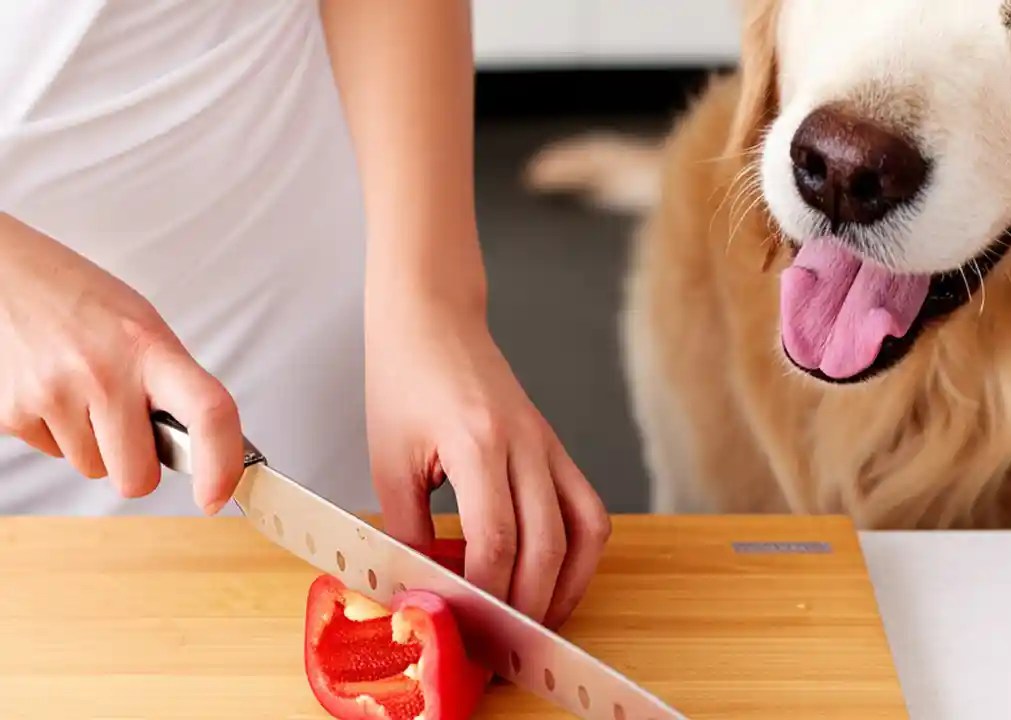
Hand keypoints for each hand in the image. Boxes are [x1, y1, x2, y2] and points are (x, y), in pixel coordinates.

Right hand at [0, 214, 244, 512]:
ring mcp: (52, 395)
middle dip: (140, 466)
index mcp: (150, 348)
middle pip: (137, 477)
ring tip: (87, 394)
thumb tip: (203, 453)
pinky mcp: (12, 413)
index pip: (208, 412)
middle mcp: (102, 374)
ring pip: (94, 471)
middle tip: (133, 427)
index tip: (218, 495)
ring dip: (98, 446)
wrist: (9, 277)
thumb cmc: (87, 304)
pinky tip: (58, 393)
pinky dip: (62, 435)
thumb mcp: (147, 331)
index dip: (222, 464)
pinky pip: (56, 456)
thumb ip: (174, 388)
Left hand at [365, 298, 610, 628]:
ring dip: (568, 584)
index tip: (467, 627)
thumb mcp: (389, 457)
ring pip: (584, 529)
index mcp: (478, 442)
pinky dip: (581, 550)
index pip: (496, 539)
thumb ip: (408, 525)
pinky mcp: (556, 446)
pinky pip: (589, 506)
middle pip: (547, 545)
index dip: (485, 594)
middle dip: (528, 605)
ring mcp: (549, 445)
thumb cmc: (404, 377)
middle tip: (502, 643)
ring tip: (541, 621)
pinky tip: (558, 575)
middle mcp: (526, 444)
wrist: (433, 317)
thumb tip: (423, 585)